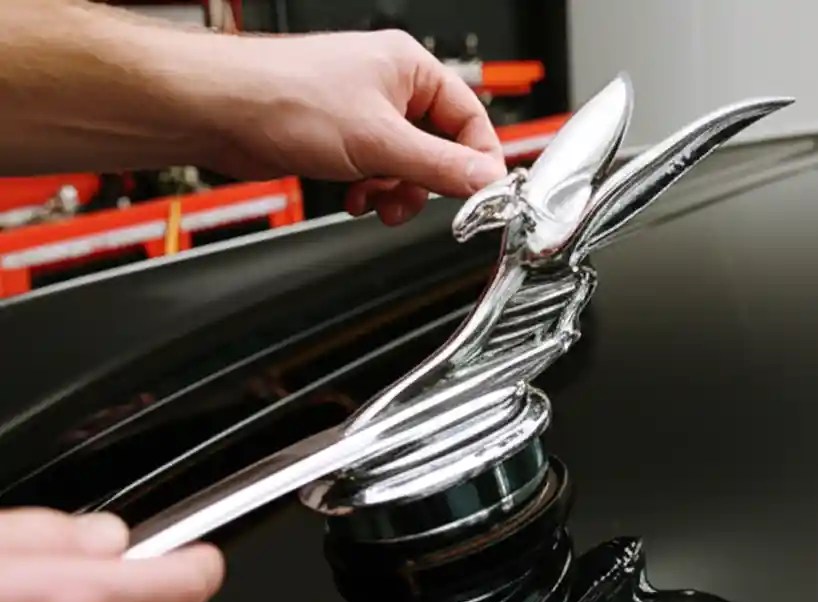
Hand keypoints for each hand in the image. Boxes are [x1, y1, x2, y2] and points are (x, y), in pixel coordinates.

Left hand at [198, 29, 507, 225]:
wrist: (217, 110)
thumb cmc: (282, 98)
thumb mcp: (379, 143)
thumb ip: (440, 166)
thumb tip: (485, 179)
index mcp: (409, 68)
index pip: (469, 118)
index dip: (477, 160)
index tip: (479, 195)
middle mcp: (388, 86)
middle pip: (438, 146)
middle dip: (425, 182)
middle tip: (412, 201)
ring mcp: (362, 112)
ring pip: (406, 164)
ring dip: (395, 191)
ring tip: (376, 201)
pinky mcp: (339, 137)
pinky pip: (375, 170)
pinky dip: (370, 189)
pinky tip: (353, 196)